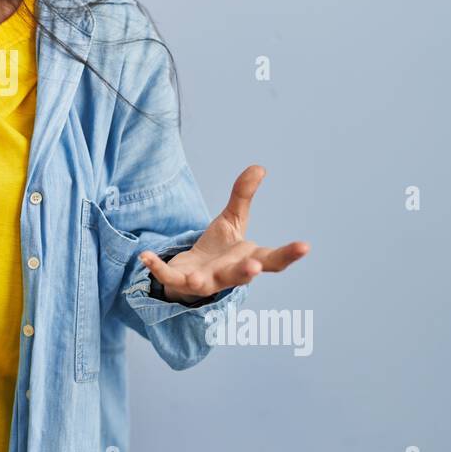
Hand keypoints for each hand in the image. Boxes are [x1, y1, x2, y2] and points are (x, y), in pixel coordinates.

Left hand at [138, 165, 308, 302]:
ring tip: (199, 278)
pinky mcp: (180, 281)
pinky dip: (157, 267)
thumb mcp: (232, 219)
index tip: (305, 246)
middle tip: (255, 265)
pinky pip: (168, 276)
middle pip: (241, 275)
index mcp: (248, 258)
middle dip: (247, 271)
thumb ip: (243, 196)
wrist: (192, 271)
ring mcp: (205, 281)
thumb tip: (259, 167)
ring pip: (207, 284)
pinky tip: (145, 256)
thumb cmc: (220, 248)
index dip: (289, 254)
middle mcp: (229, 274)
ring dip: (204, 281)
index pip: (274, 260)